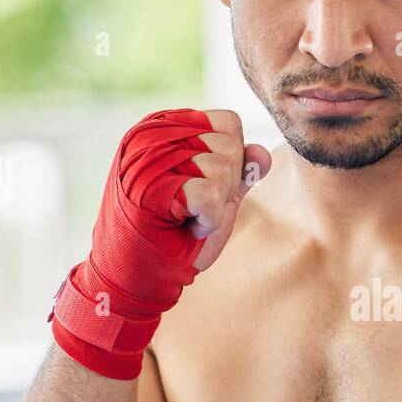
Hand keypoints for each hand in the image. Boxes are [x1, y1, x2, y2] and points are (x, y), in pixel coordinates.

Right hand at [49, 108, 270, 378]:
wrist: (138, 277)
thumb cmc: (173, 236)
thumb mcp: (215, 196)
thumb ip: (240, 170)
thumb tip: (262, 153)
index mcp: (163, 126)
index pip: (229, 124)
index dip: (231, 162)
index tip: (201, 188)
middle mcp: (150, 134)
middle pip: (230, 145)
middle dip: (225, 185)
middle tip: (191, 208)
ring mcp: (147, 159)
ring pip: (223, 169)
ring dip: (215, 206)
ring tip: (184, 218)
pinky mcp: (150, 188)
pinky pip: (212, 195)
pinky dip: (208, 220)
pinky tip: (185, 227)